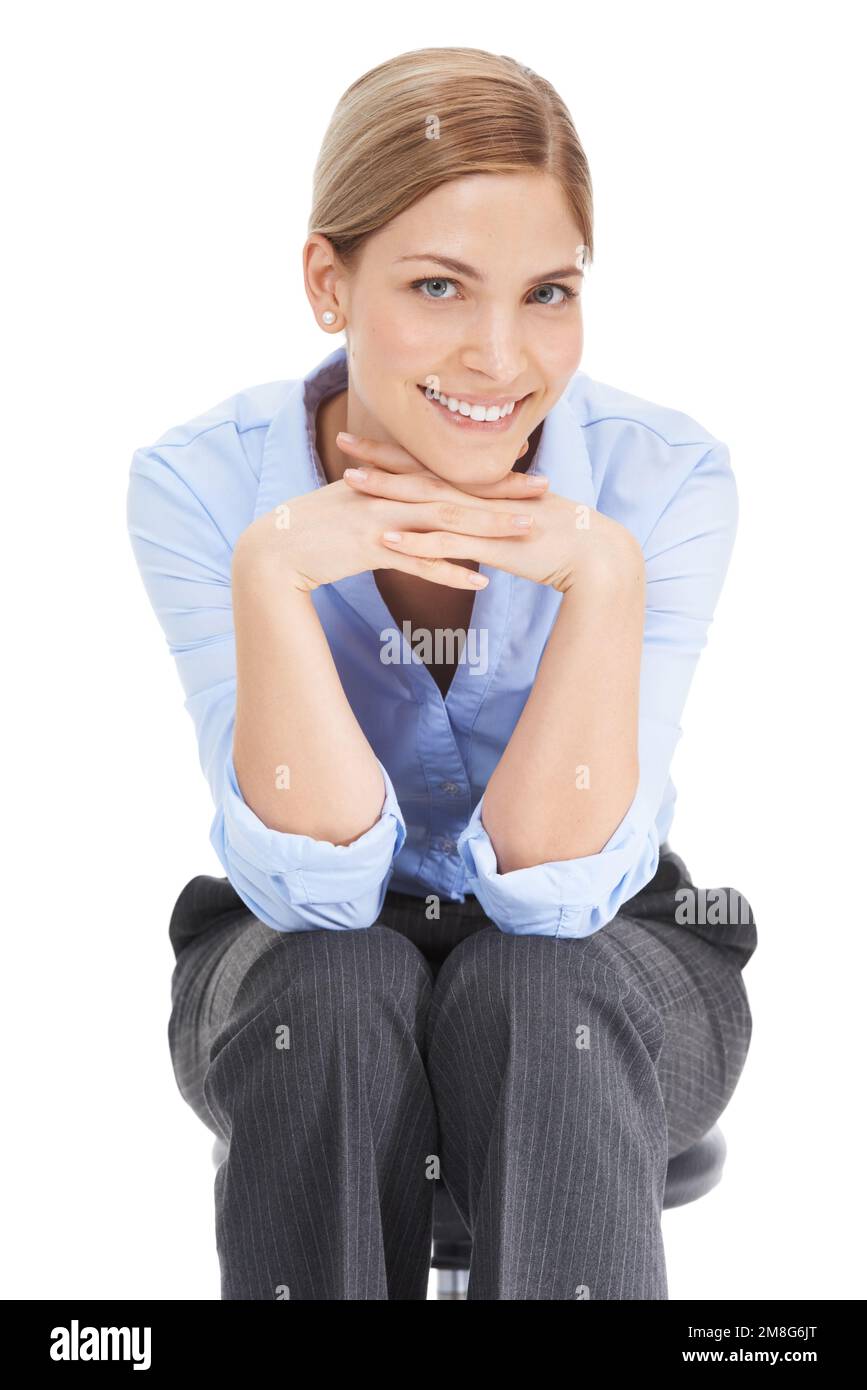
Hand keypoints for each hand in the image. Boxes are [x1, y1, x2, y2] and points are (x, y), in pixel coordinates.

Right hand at [232, 433, 551, 593]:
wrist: (273, 547)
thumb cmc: (313, 532)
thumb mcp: (355, 508)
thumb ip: (386, 503)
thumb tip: (412, 515)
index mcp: (390, 483)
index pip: (449, 477)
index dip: (488, 477)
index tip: (526, 473)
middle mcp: (391, 495)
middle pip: (457, 492)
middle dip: (502, 494)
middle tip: (544, 493)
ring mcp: (382, 519)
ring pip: (445, 521)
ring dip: (488, 527)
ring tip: (526, 531)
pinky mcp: (370, 547)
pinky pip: (419, 560)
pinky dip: (450, 570)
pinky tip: (481, 582)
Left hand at [337, 435, 641, 592]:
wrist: (592, 553)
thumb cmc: (557, 540)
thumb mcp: (513, 522)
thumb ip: (486, 519)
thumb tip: (465, 526)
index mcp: (481, 489)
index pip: (430, 465)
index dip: (394, 452)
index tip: (362, 441)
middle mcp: (477, 497)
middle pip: (420, 473)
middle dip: (379, 458)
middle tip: (342, 442)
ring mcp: (482, 519)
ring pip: (425, 502)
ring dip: (388, 492)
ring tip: (351, 483)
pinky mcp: (490, 545)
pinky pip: (444, 543)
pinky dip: (414, 540)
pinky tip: (384, 538)